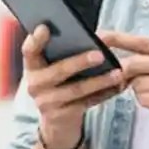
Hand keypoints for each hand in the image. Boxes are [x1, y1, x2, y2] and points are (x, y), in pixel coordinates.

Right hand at [23, 24, 125, 148]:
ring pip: (76, 89)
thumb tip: (90, 35)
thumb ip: (62, 53)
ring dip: (100, 81)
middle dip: (80, 62)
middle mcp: (35, 84)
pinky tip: (118, 86)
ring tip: (118, 73)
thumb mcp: (53, 69)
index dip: (35, 39)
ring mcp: (46, 102)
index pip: (29, 51)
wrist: (56, 121)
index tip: (45, 27)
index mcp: (32, 67)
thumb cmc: (59, 84)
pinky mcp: (61, 116)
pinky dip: (104, 94)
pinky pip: (87, 103)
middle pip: (59, 70)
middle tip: (100, 54)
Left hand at [98, 30, 148, 135]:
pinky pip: (143, 99)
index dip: (117, 39)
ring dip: (141, 92)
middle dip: (123, 75)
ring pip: (136, 85)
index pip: (139, 42)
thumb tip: (124, 67)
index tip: (98, 36)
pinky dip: (148, 103)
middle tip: (125, 82)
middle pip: (131, 64)